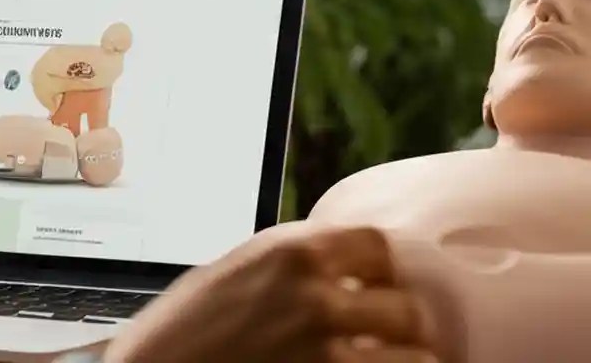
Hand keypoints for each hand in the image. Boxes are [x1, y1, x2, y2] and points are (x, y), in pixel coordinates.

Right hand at [104, 224, 440, 362]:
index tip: (374, 290)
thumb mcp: (232, 274)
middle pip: (405, 306)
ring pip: (415, 356)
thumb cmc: (180, 334)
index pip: (379, 245)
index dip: (382, 272)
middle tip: (378, 343)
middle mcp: (312, 294)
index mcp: (289, 251)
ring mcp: (322, 348)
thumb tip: (337, 270)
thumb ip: (289, 268)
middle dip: (397, 329)